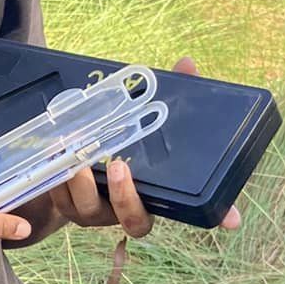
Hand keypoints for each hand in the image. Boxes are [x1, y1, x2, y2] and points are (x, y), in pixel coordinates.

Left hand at [13, 57, 242, 242]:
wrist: (65, 162)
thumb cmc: (116, 140)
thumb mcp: (141, 119)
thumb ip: (165, 95)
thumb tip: (187, 64)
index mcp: (155, 193)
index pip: (191, 210)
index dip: (216, 215)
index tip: (231, 218)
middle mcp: (125, 209)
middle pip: (133, 219)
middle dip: (126, 197)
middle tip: (119, 165)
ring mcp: (93, 212)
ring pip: (87, 210)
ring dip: (80, 185)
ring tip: (75, 154)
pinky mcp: (63, 204)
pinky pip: (58, 198)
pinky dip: (54, 178)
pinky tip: (53, 151)